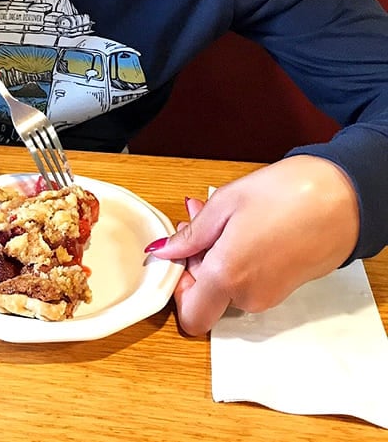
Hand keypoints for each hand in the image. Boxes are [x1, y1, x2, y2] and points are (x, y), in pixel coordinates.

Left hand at [146, 155, 359, 335]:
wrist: (346, 198)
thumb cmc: (288, 194)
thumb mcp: (226, 204)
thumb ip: (191, 235)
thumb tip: (164, 251)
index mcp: (229, 276)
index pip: (191, 317)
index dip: (178, 288)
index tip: (178, 255)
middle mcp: (250, 295)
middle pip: (207, 296)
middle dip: (195, 258)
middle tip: (194, 217)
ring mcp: (271, 295)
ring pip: (227, 285)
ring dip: (214, 253)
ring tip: (217, 212)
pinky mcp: (285, 287)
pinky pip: (249, 279)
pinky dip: (237, 257)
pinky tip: (240, 224)